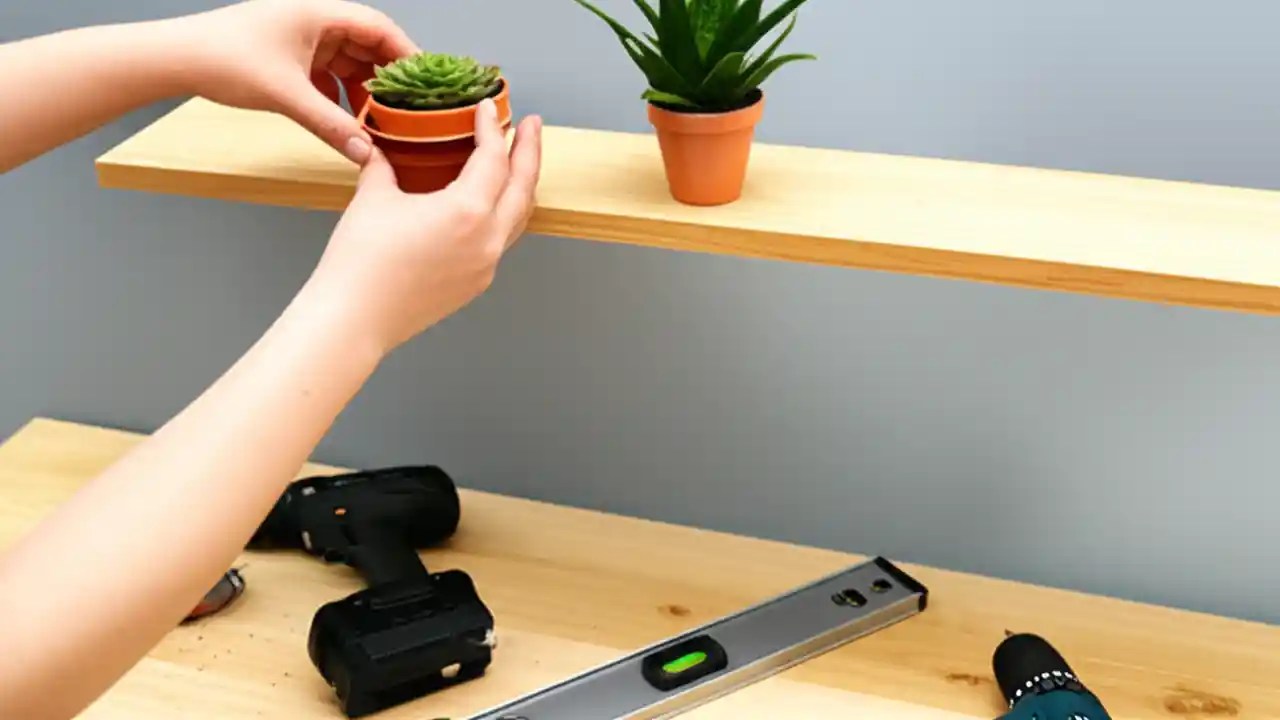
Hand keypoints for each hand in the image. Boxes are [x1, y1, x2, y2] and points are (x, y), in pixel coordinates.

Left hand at [170, 0, 416, 163]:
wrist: (176, 59)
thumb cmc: (225, 59)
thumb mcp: (286, 96)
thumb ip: (330, 125)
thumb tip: (366, 153)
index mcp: (319, 13)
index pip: (379, 28)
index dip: (406, 55)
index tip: (423, 85)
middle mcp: (314, 20)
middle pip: (368, 46)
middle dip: (386, 80)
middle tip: (406, 111)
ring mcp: (301, 38)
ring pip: (348, 63)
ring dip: (363, 92)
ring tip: (376, 122)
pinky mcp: (289, 56)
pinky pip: (328, 74)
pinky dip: (339, 96)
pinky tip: (344, 120)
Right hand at [298, 99, 542, 354]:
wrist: (353, 318)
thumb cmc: (361, 262)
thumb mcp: (373, 197)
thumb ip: (385, 164)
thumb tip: (380, 147)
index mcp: (468, 211)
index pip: (493, 158)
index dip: (492, 128)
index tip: (486, 109)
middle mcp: (487, 239)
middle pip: (524, 186)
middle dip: (530, 152)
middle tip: (532, 125)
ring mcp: (486, 265)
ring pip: (519, 217)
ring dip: (522, 185)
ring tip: (518, 162)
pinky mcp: (476, 284)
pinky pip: (501, 240)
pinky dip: (504, 214)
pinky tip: (490, 204)